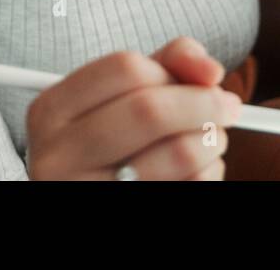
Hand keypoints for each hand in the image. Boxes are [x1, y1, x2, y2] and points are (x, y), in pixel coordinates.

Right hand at [24, 37, 242, 179]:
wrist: (84, 192)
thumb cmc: (107, 144)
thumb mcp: (118, 98)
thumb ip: (163, 65)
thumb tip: (209, 69)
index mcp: (51, 111)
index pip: (126, 68)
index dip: (172, 71)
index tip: (196, 80)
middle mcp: (57, 155)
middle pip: (149, 110)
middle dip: (204, 104)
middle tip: (228, 107)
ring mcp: (84, 192)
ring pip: (176, 155)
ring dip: (212, 142)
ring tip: (211, 141)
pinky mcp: (114, 215)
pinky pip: (188, 188)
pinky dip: (207, 174)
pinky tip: (197, 171)